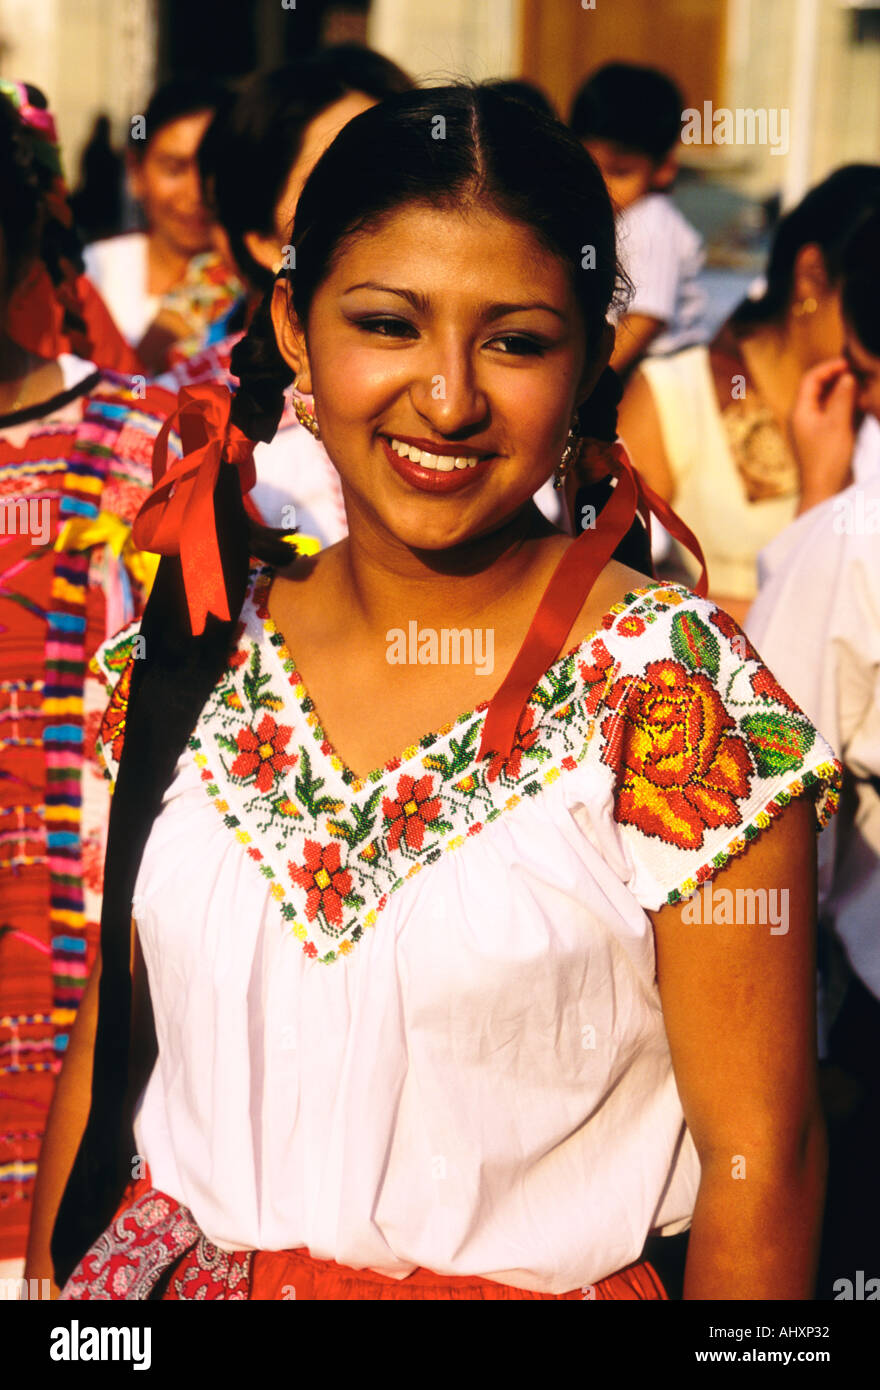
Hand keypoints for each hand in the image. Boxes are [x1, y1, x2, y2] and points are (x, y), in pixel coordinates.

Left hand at [790, 357, 857, 513]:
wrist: (826, 493)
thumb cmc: (828, 460)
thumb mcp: (838, 424)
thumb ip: (843, 397)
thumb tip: (847, 376)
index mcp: (801, 412)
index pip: (810, 379)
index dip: (829, 367)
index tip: (849, 363)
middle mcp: (806, 419)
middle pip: (822, 389)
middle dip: (841, 379)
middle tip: (862, 374)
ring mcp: (818, 430)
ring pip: (833, 403)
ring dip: (849, 394)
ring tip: (867, 388)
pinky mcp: (829, 440)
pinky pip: (840, 417)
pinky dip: (852, 410)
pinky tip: (866, 407)